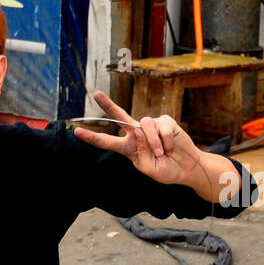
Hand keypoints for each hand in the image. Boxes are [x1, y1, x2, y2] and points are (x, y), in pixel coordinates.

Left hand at [73, 91, 211, 193]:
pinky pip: (161, 128)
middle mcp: (136, 134)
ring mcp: (150, 126)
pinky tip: (170, 148)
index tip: (76, 132)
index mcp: (127, 147)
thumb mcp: (149, 168)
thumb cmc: (165, 170)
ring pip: (144, 126)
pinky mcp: (165, 121)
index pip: (106, 142)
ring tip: (161, 154)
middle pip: (119, 117)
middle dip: (108, 104)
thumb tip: (138, 130)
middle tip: (95, 94)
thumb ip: (141, 152)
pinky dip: (166, 141)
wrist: (186, 168)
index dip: (92, 137)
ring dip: (153, 144)